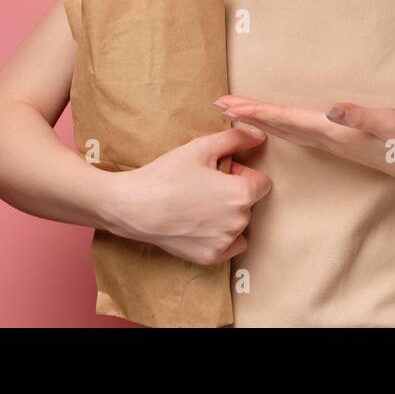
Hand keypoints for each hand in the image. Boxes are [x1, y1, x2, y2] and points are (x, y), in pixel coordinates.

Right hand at [102, 125, 271, 265]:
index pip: (261, 182)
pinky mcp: (210, 257)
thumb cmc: (166, 175)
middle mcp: (239, 221)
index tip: (219, 173)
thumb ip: (236, 139)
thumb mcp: (201, 147)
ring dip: (226, 214)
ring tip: (197, 204)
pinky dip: (220, 236)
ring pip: (239, 223)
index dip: (241, 175)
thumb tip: (260, 136)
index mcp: (242, 193)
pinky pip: (229, 245)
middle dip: (233, 193)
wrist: (133, 207)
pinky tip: (198, 224)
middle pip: (249, 203)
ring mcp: (225, 242)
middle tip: (203, 187)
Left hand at [212, 95, 394, 191]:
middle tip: (218, 104)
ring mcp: (332, 142)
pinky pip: (300, 131)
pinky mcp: (340, 142)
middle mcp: (326, 138)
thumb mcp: (389, 123)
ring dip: (261, 119)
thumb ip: (360, 117)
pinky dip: (281, 125)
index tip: (227, 105)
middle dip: (247, 114)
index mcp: (331, 131)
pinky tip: (277, 124)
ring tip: (238, 113)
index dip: (255, 111)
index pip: (284, 119)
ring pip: (286, 129)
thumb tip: (331, 111)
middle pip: (277, 124)